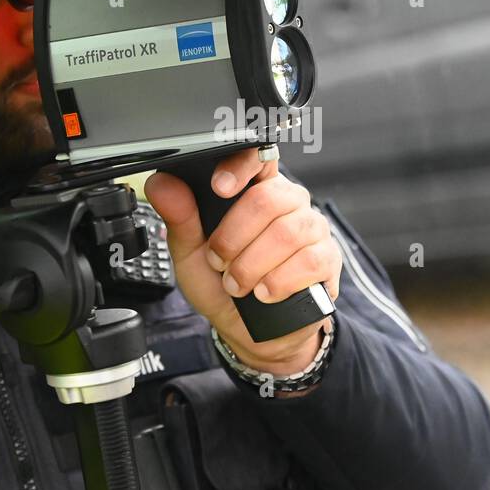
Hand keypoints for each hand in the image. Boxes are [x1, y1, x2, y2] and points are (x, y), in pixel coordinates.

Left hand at [144, 148, 341, 375]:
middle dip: (234, 237)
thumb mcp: (191, 254)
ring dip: (252, 265)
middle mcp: (289, 202)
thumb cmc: (222, 286)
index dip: (240, 167)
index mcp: (255, 189)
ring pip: (287, 233)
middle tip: (219, 262)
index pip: (256, 157)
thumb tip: (161, 184)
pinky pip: (309, 261)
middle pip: (268, 199)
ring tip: (238, 285)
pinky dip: (278, 282)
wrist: (251, 332)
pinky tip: (265, 293)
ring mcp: (312, 228)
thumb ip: (180, 218)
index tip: (218, 188)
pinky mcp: (328, 258)